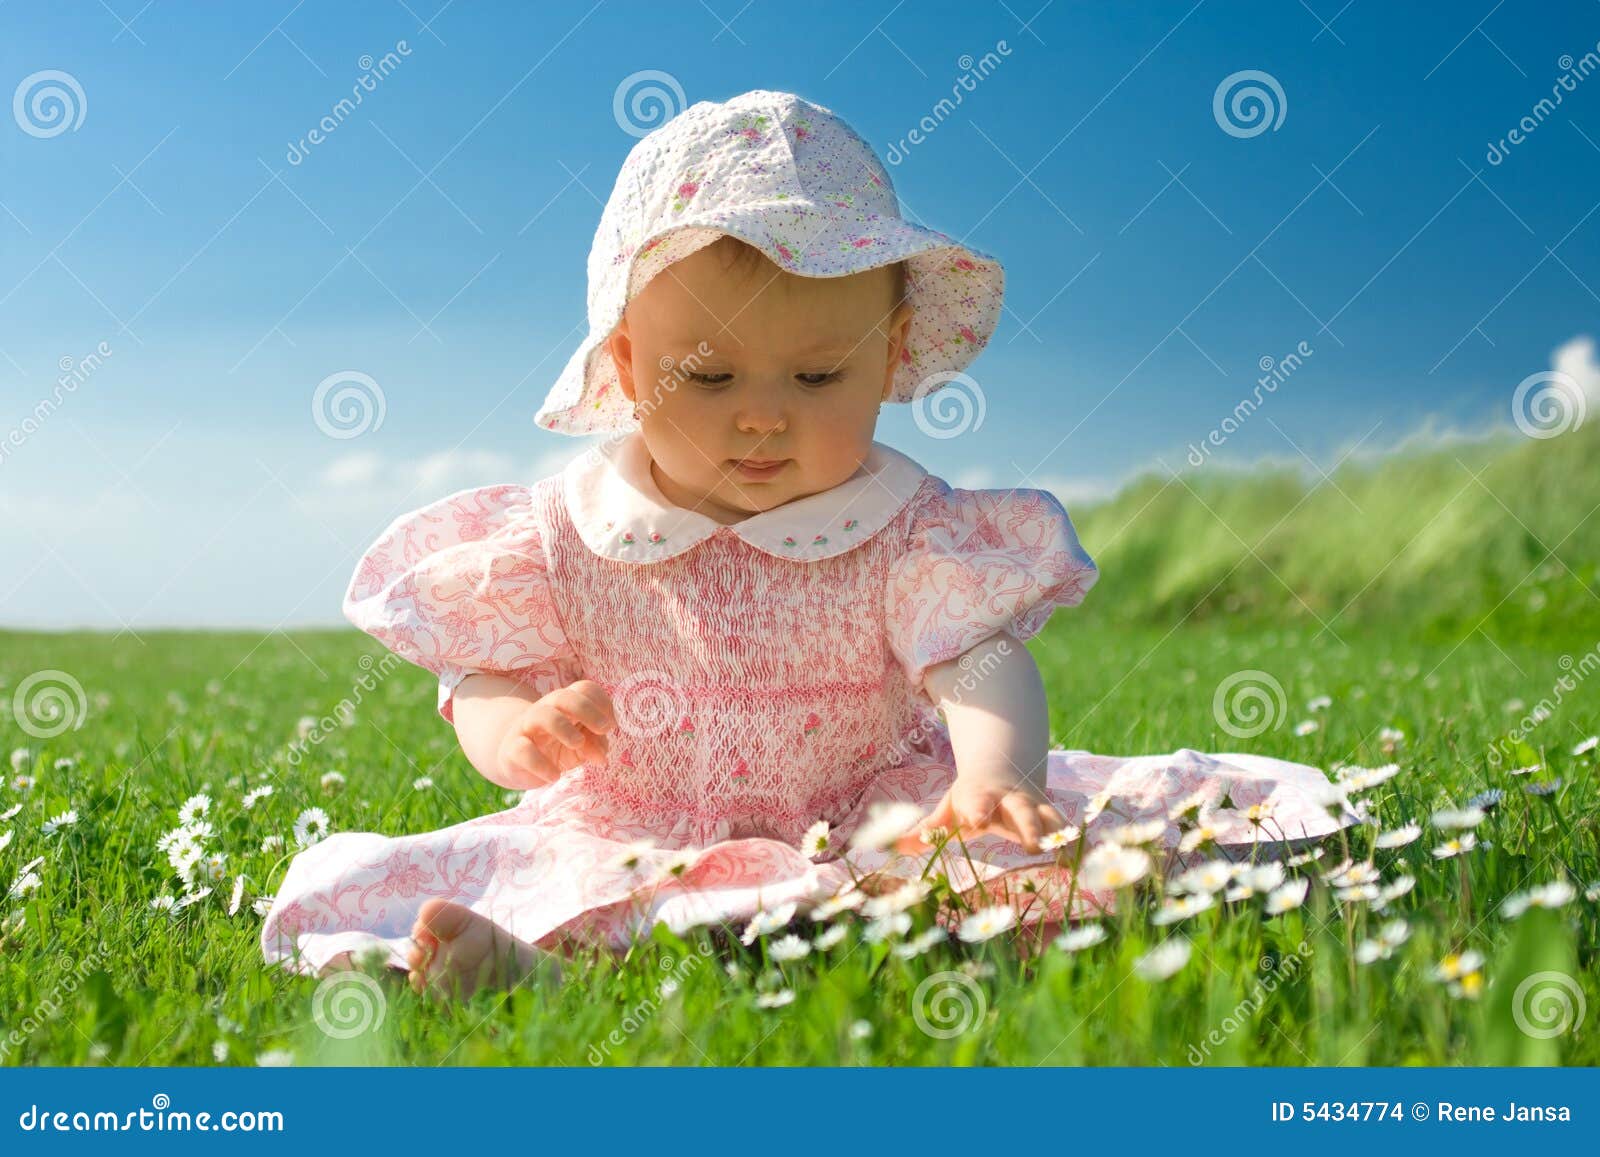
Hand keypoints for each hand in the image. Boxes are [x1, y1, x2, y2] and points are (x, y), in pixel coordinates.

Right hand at [495, 680, 615, 788]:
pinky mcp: (511, 749)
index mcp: (566, 705)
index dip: (602, 702)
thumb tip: (601, 757)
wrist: (517, 761)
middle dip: (586, 710)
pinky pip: (522, 750)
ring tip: (578, 744)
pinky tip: (555, 776)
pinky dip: (540, 764)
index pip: (584, 689)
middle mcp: (545, 709)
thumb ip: (594, 746)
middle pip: (563, 696)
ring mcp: (526, 727)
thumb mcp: (580, 747)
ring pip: (541, 715)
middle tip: (603, 729)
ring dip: (564, 728)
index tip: (611, 725)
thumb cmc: (556, 747)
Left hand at [901, 772, 1067, 855]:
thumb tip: (888, 846)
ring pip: (1054, 821)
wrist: (1009, 769)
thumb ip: (925, 829)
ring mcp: (1039, 809)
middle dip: (1029, 827)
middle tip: (1031, 847)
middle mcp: (1014, 801)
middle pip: (1023, 812)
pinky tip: (1090, 869)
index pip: (979, 802)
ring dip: (1062, 840)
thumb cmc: (973, 798)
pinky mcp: (1056, 820)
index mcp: (983, 796)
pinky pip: (1071, 834)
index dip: (977, 808)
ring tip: (1070, 861)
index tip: (976, 818)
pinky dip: (1081, 848)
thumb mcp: (949, 809)